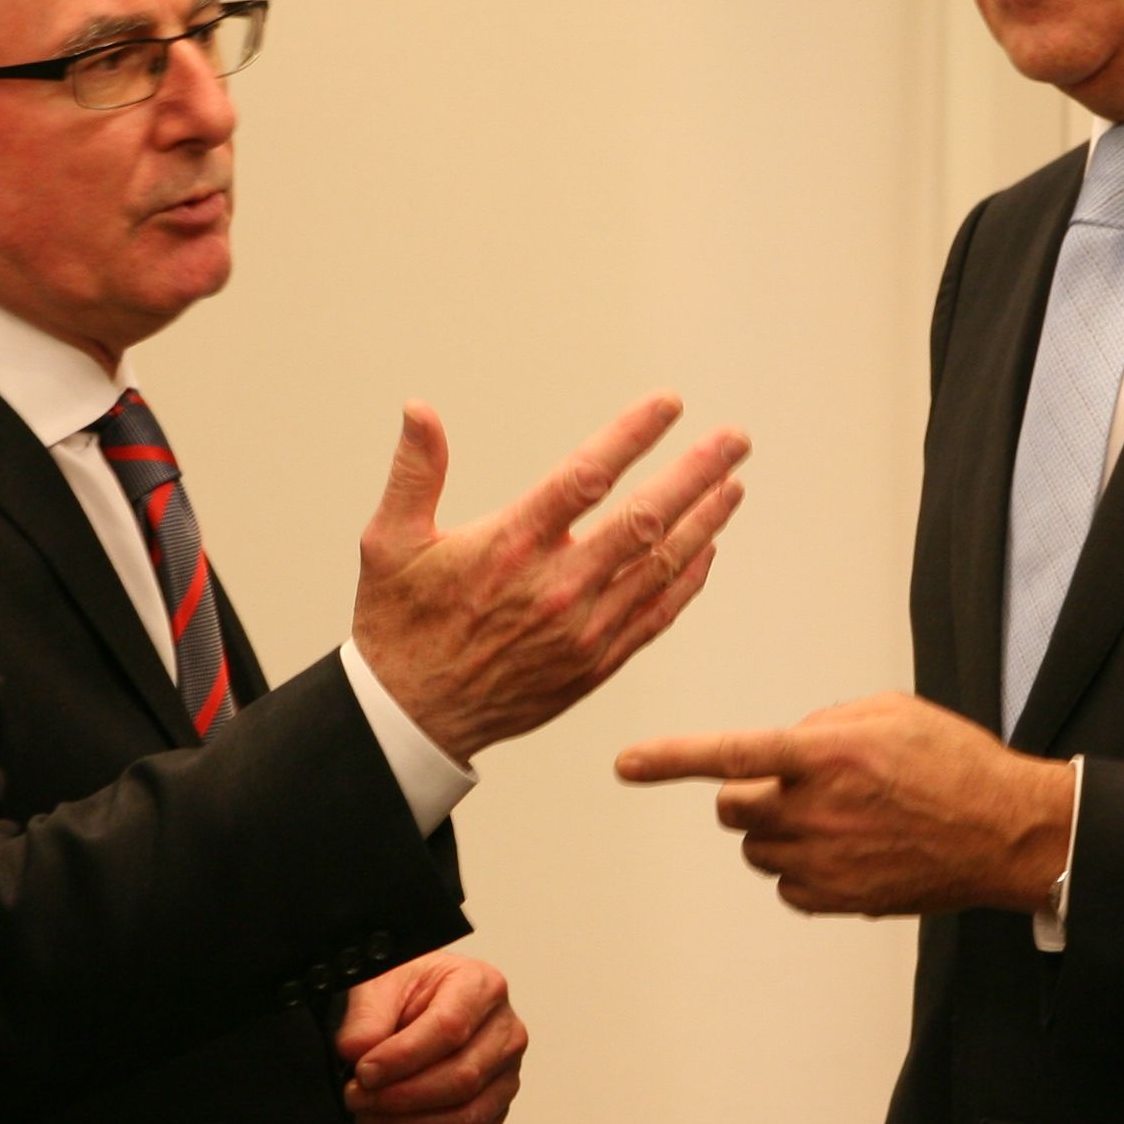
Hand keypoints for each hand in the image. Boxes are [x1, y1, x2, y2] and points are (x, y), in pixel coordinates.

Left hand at [332, 951, 525, 1123]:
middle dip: (400, 1097)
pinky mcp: (496, 1110)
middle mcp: (505, 1032)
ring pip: (466, 1117)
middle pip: (462, 1078)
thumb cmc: (408, 992)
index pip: (450, 1028)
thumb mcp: (380, 985)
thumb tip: (355, 1053)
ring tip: (366, 1119)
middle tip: (356, 1097)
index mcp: (481, 986)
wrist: (423, 1006)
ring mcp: (506, 1075)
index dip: (403, 1057)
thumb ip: (366, 1017)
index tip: (364, 1071)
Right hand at [349, 395, 746, 761]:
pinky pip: (656, 615)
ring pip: (662, 566)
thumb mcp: (389, 542)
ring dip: (704, 521)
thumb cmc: (401, 625)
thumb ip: (414, 472)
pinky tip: (708, 549)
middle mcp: (557, 586)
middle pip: (645, 517)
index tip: (669, 405)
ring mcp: (583, 628)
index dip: (633, 434)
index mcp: (511, 546)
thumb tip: (420, 410)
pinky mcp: (595, 663)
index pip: (586, 476)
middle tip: (734, 440)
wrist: (412, 717)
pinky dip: (688, 580)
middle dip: (697, 472)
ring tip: (733, 485)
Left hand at [615, 693, 1074, 915]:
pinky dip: (804, 870)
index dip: (671, 758)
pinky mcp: (839, 900)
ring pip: (756, 850)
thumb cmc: (954, 764)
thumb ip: (823, 723)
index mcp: (826, 755)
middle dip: (752, 797)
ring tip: (838, 819)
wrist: (1006, 832)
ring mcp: (826, 862)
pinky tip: (850, 853)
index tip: (626, 764)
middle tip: (799, 789)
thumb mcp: (889, 712)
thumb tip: (784, 749)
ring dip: (778, 833)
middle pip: (733, 810)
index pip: (731, 755)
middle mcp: (816, 811)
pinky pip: (787, 888)